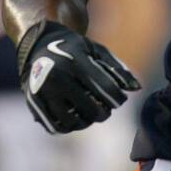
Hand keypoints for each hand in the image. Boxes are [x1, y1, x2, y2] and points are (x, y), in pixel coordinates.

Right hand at [16, 19, 140, 132]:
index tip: (120, 100)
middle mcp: (57, 77)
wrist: (39, 44)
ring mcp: (43, 91)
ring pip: (72, 121)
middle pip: (90, 109)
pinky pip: (55, 125)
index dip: (117, 99)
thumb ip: (117, 68)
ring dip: (86, 122)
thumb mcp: (97, 50)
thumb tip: (136, 88)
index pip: (104, 90)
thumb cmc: (74, 48)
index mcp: (75, 62)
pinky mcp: (34, 102)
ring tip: (90, 115)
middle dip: (104, 113)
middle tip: (106, 110)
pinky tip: (75, 118)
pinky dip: (68, 126)